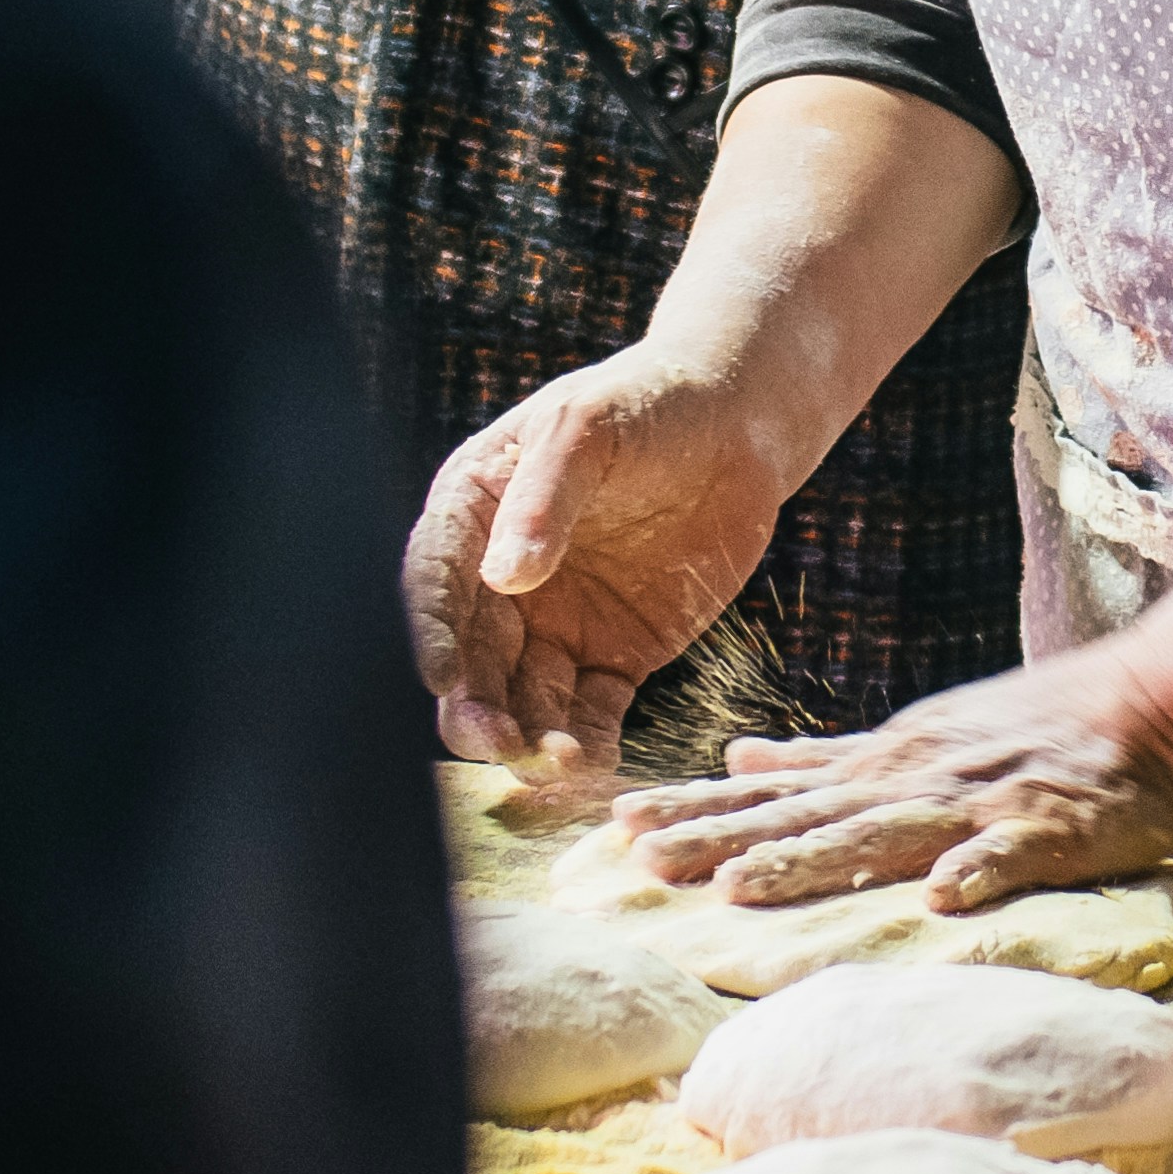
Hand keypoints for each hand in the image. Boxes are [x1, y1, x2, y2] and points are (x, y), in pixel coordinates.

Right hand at [403, 347, 798, 777]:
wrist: (738, 425)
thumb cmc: (649, 404)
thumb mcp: (589, 428)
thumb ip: (547, 497)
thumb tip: (505, 577)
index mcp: (475, 513)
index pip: (436, 580)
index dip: (433, 633)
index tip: (443, 679)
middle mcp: (503, 579)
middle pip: (474, 656)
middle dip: (477, 706)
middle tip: (496, 744)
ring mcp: (557, 624)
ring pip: (527, 697)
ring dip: (531, 737)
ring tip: (556, 765)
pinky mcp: (615, 655)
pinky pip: (591, 711)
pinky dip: (589, 744)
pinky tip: (595, 769)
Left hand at [614, 656, 1172, 911]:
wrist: (1154, 703)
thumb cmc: (1034, 728)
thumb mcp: (914, 733)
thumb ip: (827, 758)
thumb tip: (736, 759)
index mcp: (882, 765)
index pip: (772, 796)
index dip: (697, 813)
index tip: (619, 829)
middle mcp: (915, 780)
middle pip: (803, 819)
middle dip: (722, 841)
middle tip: (640, 862)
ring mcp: (981, 803)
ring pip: (884, 835)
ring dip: (814, 861)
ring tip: (741, 890)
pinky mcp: (1052, 827)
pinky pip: (1012, 854)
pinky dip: (978, 872)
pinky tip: (944, 897)